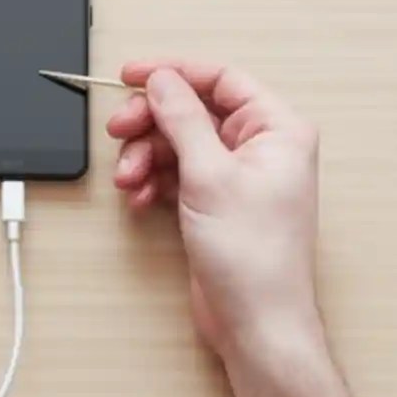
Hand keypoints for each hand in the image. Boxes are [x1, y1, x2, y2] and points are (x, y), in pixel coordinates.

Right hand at [107, 61, 322, 362]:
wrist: (256, 323)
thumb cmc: (254, 257)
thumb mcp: (209, 175)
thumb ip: (182, 120)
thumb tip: (162, 80)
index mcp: (277, 130)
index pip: (221, 79)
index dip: (173, 73)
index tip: (131, 75)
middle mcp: (261, 148)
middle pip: (193, 111)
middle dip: (151, 122)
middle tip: (119, 131)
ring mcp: (237, 177)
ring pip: (178, 144)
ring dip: (146, 156)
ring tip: (129, 179)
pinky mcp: (216, 202)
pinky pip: (176, 174)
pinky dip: (153, 181)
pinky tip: (140, 197)